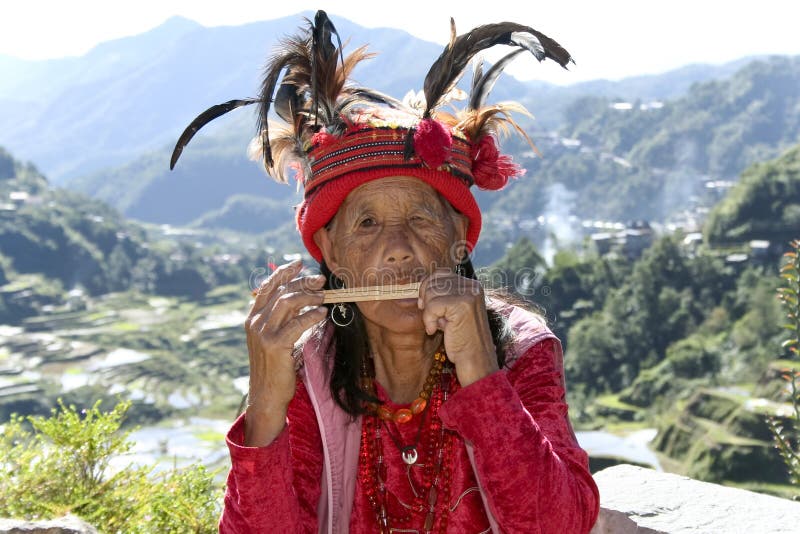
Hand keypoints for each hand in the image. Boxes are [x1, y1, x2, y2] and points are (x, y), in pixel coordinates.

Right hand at [243, 259, 326, 444]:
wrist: (266, 395)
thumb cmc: (275, 368)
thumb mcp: (275, 339)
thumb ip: (282, 320)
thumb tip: (302, 299)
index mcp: (253, 318)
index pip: (267, 287)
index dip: (283, 273)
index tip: (298, 263)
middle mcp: (255, 322)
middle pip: (280, 291)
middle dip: (302, 282)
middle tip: (321, 280)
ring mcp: (263, 333)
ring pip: (287, 303)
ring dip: (309, 296)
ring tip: (324, 297)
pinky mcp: (274, 345)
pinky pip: (296, 324)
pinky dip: (312, 316)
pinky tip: (322, 314)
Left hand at [418, 268, 498, 386]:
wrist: (475, 359)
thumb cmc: (461, 339)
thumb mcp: (451, 312)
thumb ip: (442, 296)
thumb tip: (421, 286)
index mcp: (471, 285)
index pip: (440, 274)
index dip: (427, 289)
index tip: (427, 307)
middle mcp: (472, 286)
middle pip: (433, 282)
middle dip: (427, 302)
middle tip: (434, 319)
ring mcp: (469, 294)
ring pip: (431, 293)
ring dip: (428, 312)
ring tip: (438, 325)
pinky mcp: (462, 305)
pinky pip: (432, 306)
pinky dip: (429, 320)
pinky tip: (435, 330)